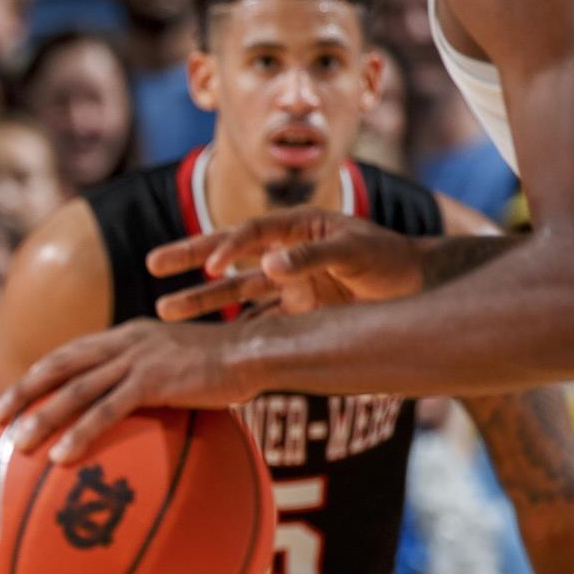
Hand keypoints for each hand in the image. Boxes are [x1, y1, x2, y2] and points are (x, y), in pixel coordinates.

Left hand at [0, 318, 260, 463]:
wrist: (261, 352)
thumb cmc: (230, 370)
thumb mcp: (183, 373)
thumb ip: (155, 389)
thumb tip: (138, 424)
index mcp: (127, 337)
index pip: (70, 354)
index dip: (36, 374)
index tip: (11, 397)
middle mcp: (125, 342)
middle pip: (59, 366)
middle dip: (22, 391)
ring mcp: (138, 358)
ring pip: (75, 389)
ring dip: (41, 417)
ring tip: (15, 444)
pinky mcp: (154, 378)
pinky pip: (107, 410)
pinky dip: (79, 433)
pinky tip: (59, 458)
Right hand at [147, 208, 427, 320]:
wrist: (420, 291)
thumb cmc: (390, 260)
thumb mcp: (354, 253)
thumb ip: (311, 257)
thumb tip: (267, 265)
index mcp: (298, 227)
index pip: (253, 232)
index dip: (228, 246)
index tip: (210, 266)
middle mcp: (285, 253)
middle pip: (229, 255)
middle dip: (190, 259)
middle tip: (153, 264)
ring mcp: (287, 284)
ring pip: (234, 292)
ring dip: (201, 300)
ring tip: (163, 311)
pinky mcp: (294, 312)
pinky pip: (255, 322)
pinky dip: (232, 332)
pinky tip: (203, 345)